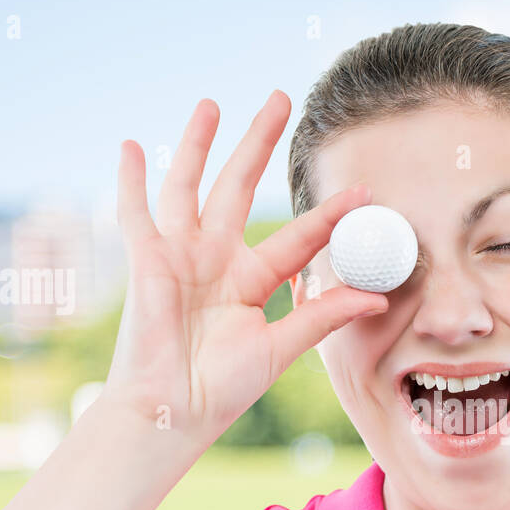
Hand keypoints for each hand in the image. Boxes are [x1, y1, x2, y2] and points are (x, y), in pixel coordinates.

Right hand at [104, 92, 388, 449]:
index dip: (330, 216)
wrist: (174, 411)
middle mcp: (217, 260)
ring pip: (190, 186)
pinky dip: (130, 180)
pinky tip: (130, 145)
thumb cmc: (223, 388)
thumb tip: (379, 298)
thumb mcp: (281, 348)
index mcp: (252, 280)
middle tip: (280, 98)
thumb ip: (323, 316)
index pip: (298, 237)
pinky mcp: (147, 261)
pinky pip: (135, 212)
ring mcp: (180, 256)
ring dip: (199, 145)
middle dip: (259, 143)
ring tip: (212, 104)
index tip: (363, 191)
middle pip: (241, 188)